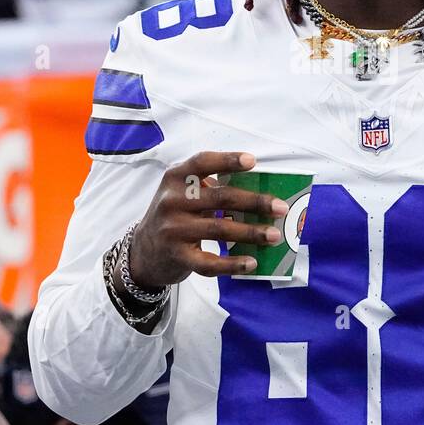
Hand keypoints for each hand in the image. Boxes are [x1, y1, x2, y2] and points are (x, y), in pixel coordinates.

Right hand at [125, 151, 287, 288]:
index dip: (227, 160)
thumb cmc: (175, 216)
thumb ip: (210, 188)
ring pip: (219, 229)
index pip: (202, 163)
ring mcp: (173, 229)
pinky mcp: (177, 256)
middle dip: (255, 202)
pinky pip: (209, 262)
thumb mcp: (183, 194)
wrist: (143, 251)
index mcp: (176, 178)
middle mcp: (171, 201)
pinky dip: (232, 263)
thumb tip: (260, 192)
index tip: (253, 161)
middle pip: (220, 198)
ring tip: (274, 236)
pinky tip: (252, 262)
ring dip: (251, 233)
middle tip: (280, 208)